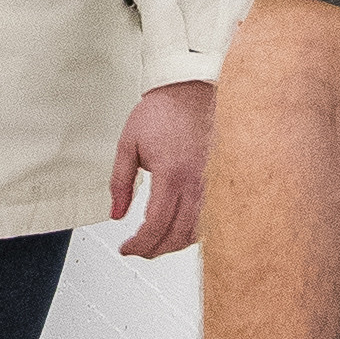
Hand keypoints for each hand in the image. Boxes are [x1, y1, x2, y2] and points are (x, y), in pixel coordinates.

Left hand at [111, 78, 216, 259]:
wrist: (193, 88)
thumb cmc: (164, 110)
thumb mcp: (129, 144)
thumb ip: (120, 183)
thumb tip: (116, 214)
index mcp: (172, 174)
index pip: (156, 225)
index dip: (140, 244)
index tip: (127, 248)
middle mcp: (197, 182)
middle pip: (177, 235)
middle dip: (154, 250)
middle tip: (138, 250)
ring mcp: (214, 183)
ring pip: (197, 232)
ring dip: (174, 244)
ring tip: (156, 243)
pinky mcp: (223, 180)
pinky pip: (211, 218)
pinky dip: (194, 232)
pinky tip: (180, 230)